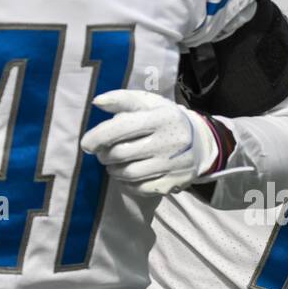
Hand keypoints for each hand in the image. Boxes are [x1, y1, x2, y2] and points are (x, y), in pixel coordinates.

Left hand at [80, 90, 222, 196]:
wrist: (201, 143)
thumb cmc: (166, 119)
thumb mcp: (149, 103)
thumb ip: (122, 99)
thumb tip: (97, 102)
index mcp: (162, 118)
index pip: (122, 127)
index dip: (98, 137)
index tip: (86, 144)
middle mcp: (169, 142)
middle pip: (121, 153)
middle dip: (104, 155)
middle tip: (103, 153)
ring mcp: (172, 165)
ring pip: (128, 173)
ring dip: (113, 170)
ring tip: (113, 163)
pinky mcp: (173, 183)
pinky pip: (140, 188)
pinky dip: (126, 183)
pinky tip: (126, 175)